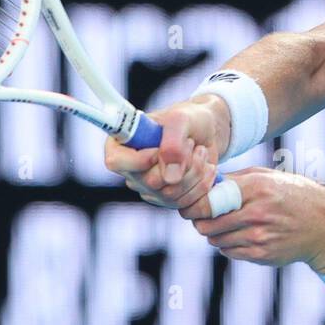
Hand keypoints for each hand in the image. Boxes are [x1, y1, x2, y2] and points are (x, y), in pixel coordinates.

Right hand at [104, 95, 230, 209]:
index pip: (116, 162)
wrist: (208, 131)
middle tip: (191, 143)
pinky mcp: (169, 200)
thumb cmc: (189, 119)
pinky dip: (203, 185)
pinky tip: (207, 167)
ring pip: (172, 195)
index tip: (161, 148)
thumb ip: (172, 143)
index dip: (141, 160)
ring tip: (200, 151)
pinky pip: (186, 204)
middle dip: (181, 163)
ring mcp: (149, 189)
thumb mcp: (181, 120)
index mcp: (122, 145)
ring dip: (196, 171)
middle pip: (151, 183)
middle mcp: (132, 170)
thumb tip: (170, 178)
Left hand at [184, 168, 324, 271]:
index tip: (192, 204)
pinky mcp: (262, 254)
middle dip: (201, 220)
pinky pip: (229, 251)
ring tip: (228, 224)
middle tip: (204, 216)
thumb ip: (235, 178)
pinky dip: (228, 245)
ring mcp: (259, 236)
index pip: (207, 201)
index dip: (193, 205)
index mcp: (256, 188)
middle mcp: (256, 212)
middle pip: (206, 223)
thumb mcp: (267, 177)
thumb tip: (203, 181)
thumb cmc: (293, 195)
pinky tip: (241, 235)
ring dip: (215, 233)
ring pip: (215, 239)